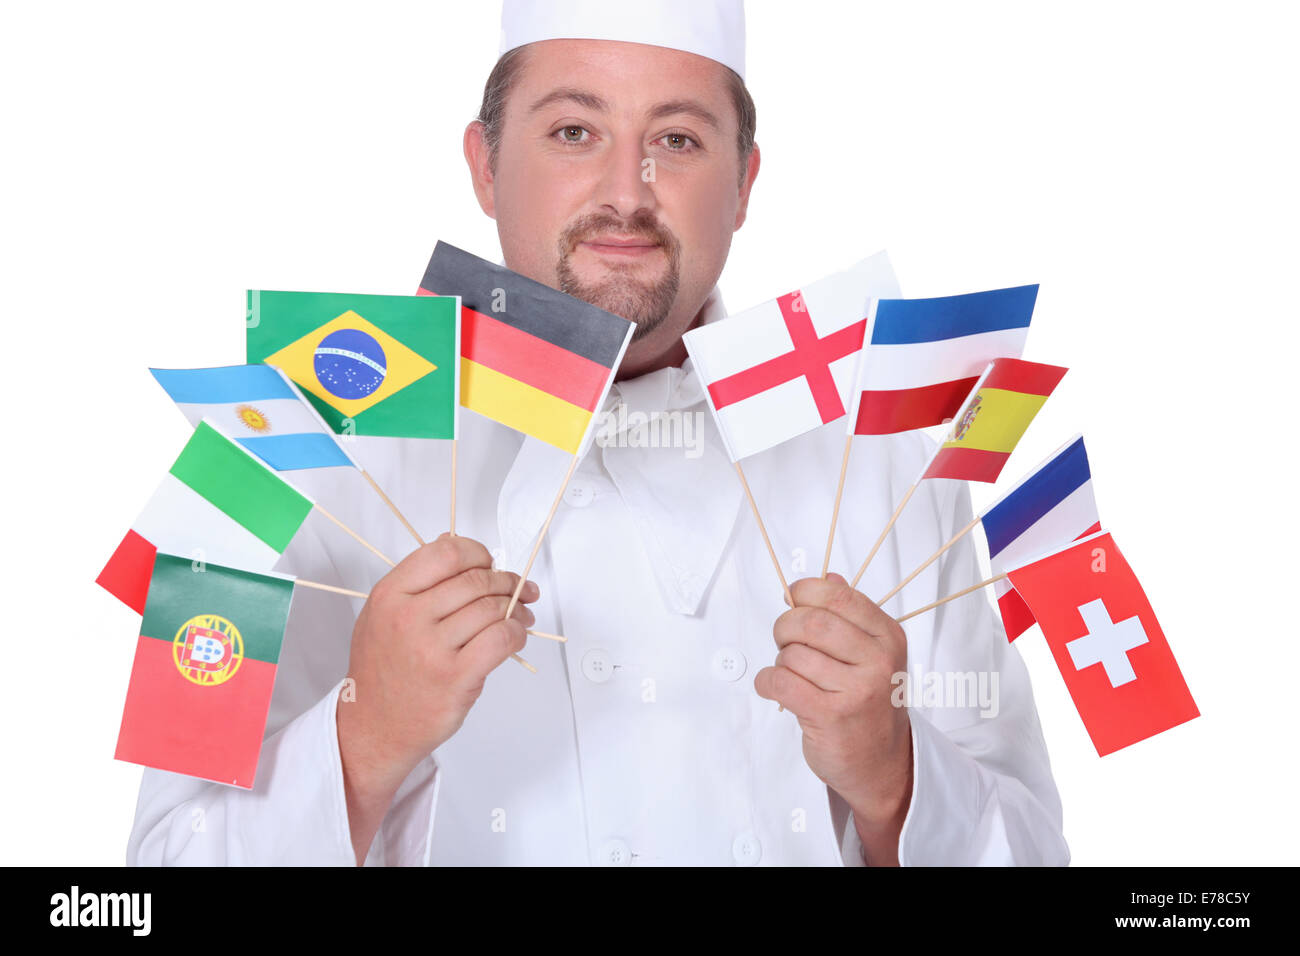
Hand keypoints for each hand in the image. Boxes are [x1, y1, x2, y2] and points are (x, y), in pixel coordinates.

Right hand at [336, 533, 538, 861]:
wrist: (374, 727)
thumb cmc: (383, 670)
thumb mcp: (382, 614)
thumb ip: (416, 581)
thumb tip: (451, 543)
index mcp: (390, 595)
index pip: (446, 552)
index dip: (478, 553)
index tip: (489, 563)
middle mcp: (408, 618)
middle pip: (476, 580)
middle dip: (506, 581)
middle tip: (520, 588)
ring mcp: (432, 648)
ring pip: (492, 609)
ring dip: (517, 608)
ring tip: (522, 614)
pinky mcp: (456, 677)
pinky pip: (501, 639)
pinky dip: (518, 632)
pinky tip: (517, 634)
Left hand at [753, 573, 912, 864]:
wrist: (882, 763)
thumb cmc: (869, 703)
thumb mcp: (872, 654)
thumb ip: (850, 614)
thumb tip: (826, 576)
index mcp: (888, 637)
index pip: (839, 596)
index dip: (806, 592)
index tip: (794, 599)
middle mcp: (877, 661)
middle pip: (811, 623)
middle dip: (785, 627)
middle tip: (784, 640)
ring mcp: (856, 690)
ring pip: (792, 655)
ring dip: (780, 662)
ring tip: (793, 675)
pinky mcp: (829, 716)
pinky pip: (781, 682)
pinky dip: (767, 682)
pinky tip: (776, 688)